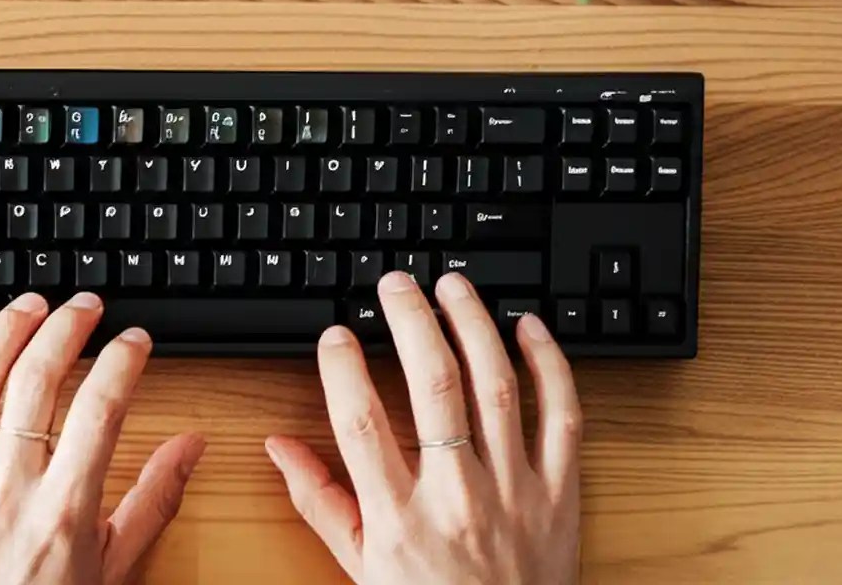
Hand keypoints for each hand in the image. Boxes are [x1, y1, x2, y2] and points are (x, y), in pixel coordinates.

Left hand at [0, 292, 204, 584]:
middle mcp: (8, 493)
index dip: (121, 362)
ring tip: (29, 307)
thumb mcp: (116, 564)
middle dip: (65, 329)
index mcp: (64, 511)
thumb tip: (193, 445)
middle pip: (34, 383)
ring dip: (2, 334)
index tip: (134, 340)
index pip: (98, 411)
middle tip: (85, 306)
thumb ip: (155, 499)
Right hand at [266, 272, 581, 584]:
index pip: (361, 423)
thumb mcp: (361, 568)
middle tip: (396, 284)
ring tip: (453, 286)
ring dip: (474, 325)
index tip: (336, 334)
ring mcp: (515, 491)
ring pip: (498, 388)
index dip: (343, 368)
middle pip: (434, 386)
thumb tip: (278, 447)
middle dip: (412, 321)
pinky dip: (550, 366)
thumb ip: (320, 502)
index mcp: (399, 519)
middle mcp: (457, 498)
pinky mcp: (560, 492)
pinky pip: (562, 417)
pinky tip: (528, 329)